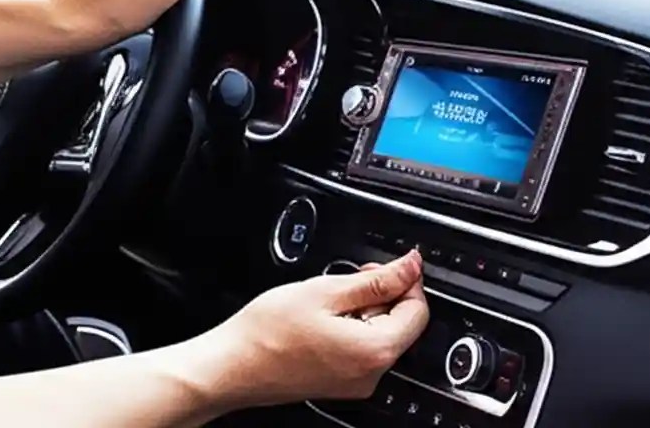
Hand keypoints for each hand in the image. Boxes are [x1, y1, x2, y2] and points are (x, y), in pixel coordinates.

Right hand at [190, 251, 429, 409]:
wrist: (230, 366)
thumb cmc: (267, 333)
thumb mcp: (326, 291)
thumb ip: (376, 281)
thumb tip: (411, 267)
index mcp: (375, 351)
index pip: (418, 311)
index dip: (407, 281)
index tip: (391, 265)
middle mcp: (371, 374)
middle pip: (403, 325)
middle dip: (386, 294)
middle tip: (355, 276)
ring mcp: (356, 383)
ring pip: (382, 335)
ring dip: (367, 309)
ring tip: (331, 297)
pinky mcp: (341, 384)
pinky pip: (362, 349)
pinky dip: (353, 327)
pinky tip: (326, 317)